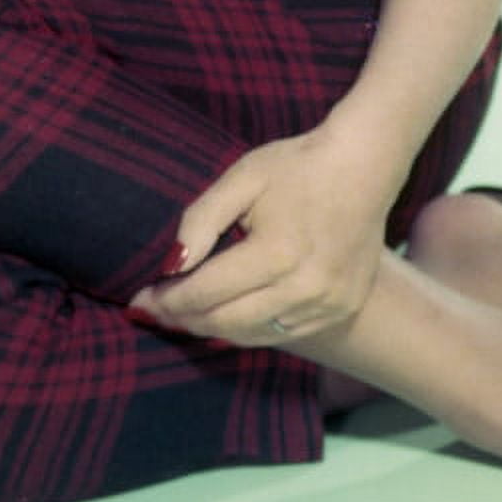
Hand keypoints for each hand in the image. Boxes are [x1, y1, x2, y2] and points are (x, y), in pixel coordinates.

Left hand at [127, 124, 394, 347]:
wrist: (363, 167)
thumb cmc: (297, 166)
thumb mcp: (242, 177)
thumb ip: (201, 219)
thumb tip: (170, 265)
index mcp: (277, 253)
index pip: (206, 293)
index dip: (167, 300)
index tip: (139, 301)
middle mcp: (305, 288)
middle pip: (225, 323)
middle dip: (183, 320)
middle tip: (155, 311)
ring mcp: (327, 304)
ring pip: (252, 335)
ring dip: (213, 329)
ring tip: (185, 315)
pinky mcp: (340, 310)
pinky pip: (282, 334)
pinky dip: (250, 328)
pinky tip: (229, 313)